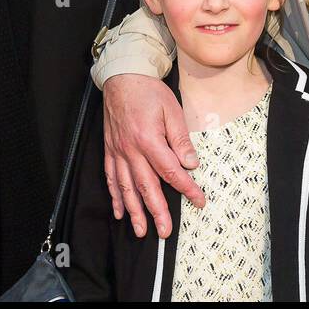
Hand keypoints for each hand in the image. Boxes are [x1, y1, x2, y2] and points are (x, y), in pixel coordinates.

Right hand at [102, 73, 205, 237]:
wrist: (123, 76)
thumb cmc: (149, 91)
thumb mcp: (172, 110)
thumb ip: (180, 139)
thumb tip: (191, 164)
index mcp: (149, 140)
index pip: (171, 172)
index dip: (187, 189)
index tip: (198, 201)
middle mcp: (131, 150)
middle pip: (146, 187)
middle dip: (157, 212)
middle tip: (164, 231)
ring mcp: (118, 152)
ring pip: (126, 187)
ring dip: (134, 211)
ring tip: (140, 230)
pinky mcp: (110, 150)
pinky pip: (111, 177)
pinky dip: (115, 196)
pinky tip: (119, 211)